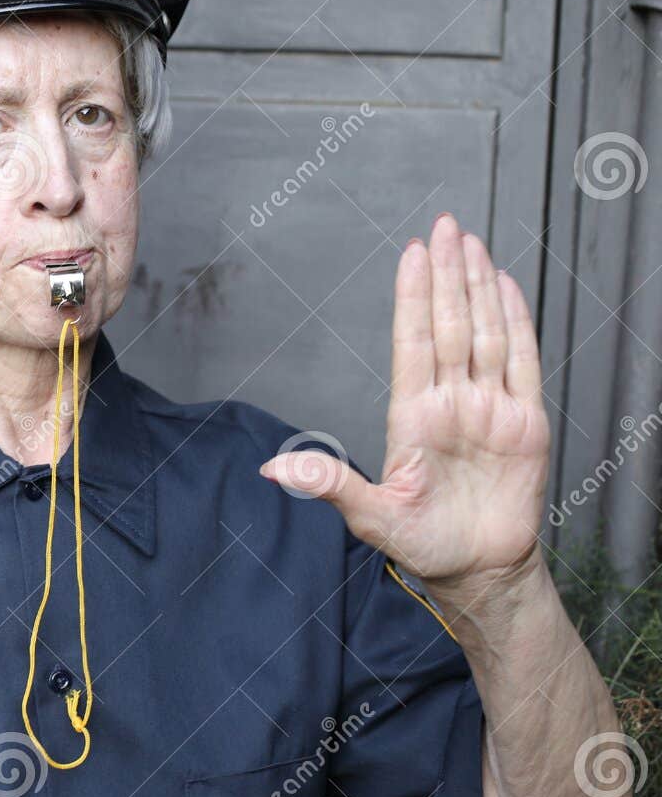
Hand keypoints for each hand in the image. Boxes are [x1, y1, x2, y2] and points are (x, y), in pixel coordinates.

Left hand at [260, 212, 550, 587]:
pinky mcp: (525, 423)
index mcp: (411, 416)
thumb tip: (271, 469)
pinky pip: (523, 362)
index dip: (413, 296)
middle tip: (445, 225)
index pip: (412, 342)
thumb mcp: (369, 516)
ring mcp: (488, 409)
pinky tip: (506, 286)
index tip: (412, 253)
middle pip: (450, 325)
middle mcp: (450, 402)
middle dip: (447, 274)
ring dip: (478, 287)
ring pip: (484, 334)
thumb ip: (328, 485)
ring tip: (472, 243)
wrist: (478, 571)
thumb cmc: (421, 545)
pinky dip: (517, 323)